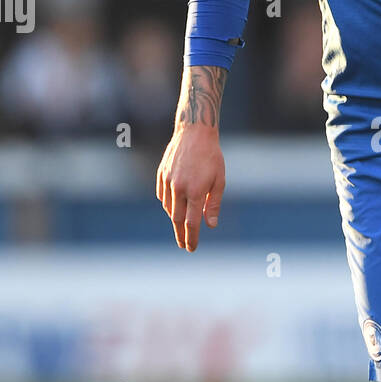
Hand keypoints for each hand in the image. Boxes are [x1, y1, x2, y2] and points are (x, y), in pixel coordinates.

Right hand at [156, 125, 225, 250]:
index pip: (191, 223)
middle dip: (180, 234)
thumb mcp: (219, 181)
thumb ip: (213, 204)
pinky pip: (163, 196)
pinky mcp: (161, 175)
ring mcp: (167, 181)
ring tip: (183, 224)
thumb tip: (210, 225)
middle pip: (177, 219)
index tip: (191, 248)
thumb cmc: (212, 157)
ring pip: (169, 208)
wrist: (194, 133)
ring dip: (176, 218)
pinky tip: (176, 206)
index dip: (191, 237)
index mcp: (194, 191)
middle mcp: (178, 188)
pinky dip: (169, 204)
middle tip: (184, 245)